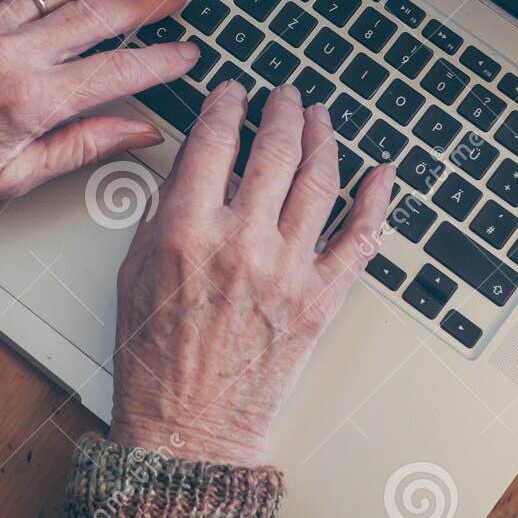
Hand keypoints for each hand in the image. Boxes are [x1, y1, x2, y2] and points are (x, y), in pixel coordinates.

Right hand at [109, 80, 394, 466]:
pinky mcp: (319, 300)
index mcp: (187, 230)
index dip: (227, 104)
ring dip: (323, 139)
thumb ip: (166, 208)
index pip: (215, 140)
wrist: (187, 426)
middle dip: (281, 111)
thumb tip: (197, 159)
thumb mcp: (135, 268)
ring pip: (320, 181)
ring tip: (320, 117)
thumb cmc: (154, 355)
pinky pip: (359, 240)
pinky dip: (376, 201)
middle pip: (275, 151)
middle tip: (284, 95)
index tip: (232, 91)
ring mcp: (287, 270)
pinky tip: (381, 174)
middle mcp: (242, 243)